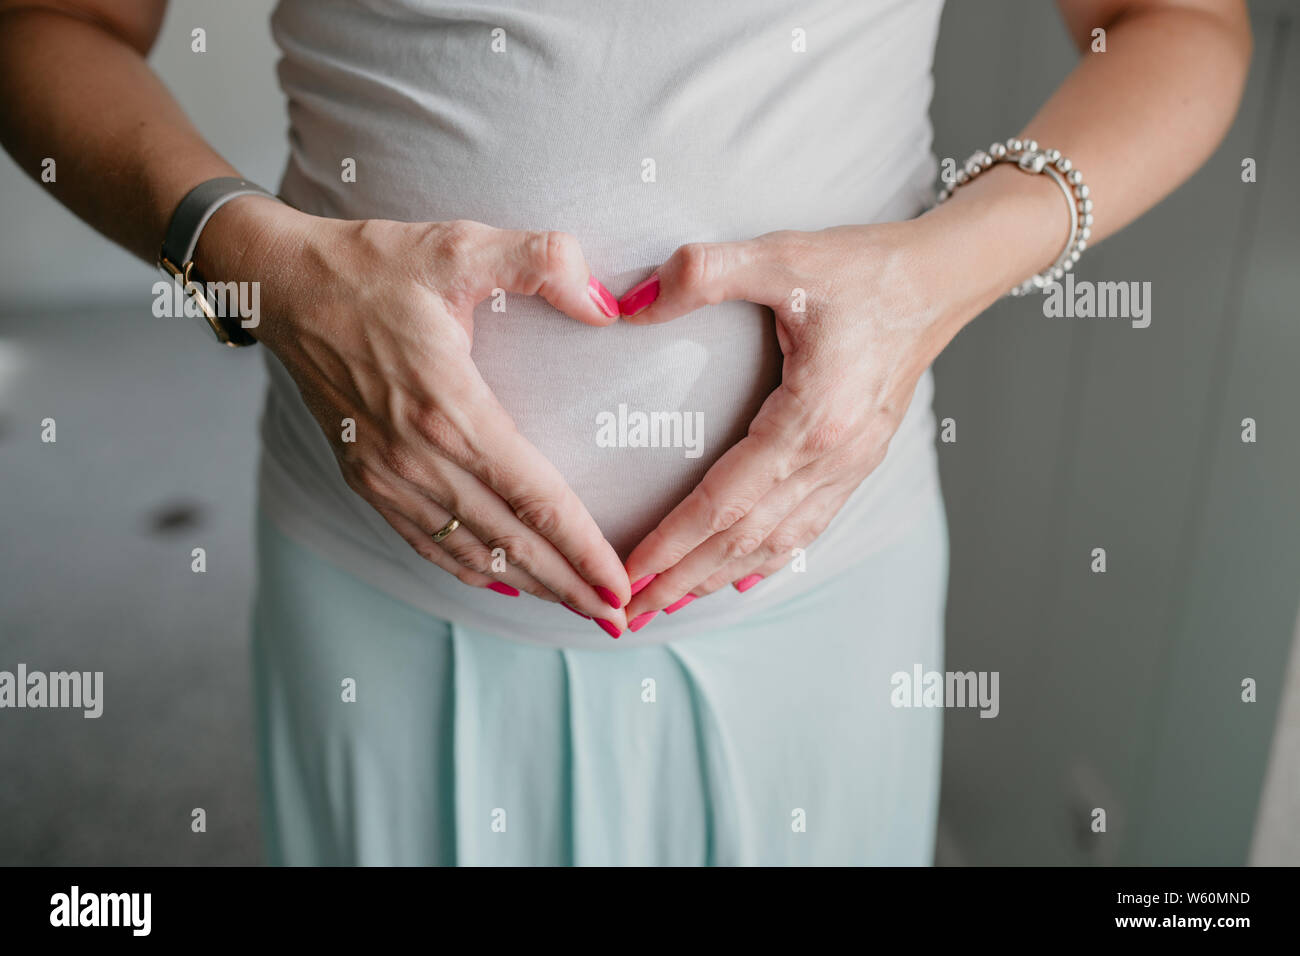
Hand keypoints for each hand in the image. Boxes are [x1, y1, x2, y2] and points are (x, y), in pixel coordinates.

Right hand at [200, 200, 632, 630]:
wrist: (281, 286)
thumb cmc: (374, 265)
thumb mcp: (460, 243)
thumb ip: (543, 260)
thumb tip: (609, 305)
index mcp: (449, 409)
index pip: (535, 498)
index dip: (583, 549)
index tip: (621, 588)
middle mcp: (416, 457)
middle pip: (511, 543)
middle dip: (570, 587)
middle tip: (620, 622)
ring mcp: (386, 475)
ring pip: (471, 553)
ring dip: (529, 586)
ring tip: (577, 610)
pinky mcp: (365, 478)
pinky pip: (426, 542)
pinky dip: (470, 571)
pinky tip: (503, 584)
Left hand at [617, 220, 963, 629]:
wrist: (943, 280)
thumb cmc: (864, 268)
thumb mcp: (782, 255)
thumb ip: (703, 272)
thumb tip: (628, 305)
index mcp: (810, 420)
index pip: (723, 502)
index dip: (670, 543)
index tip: (626, 574)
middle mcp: (832, 458)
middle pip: (742, 539)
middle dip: (680, 579)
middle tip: (626, 614)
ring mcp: (850, 466)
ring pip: (774, 543)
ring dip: (716, 578)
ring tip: (667, 605)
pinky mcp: (858, 460)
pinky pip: (807, 527)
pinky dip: (767, 559)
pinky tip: (741, 578)